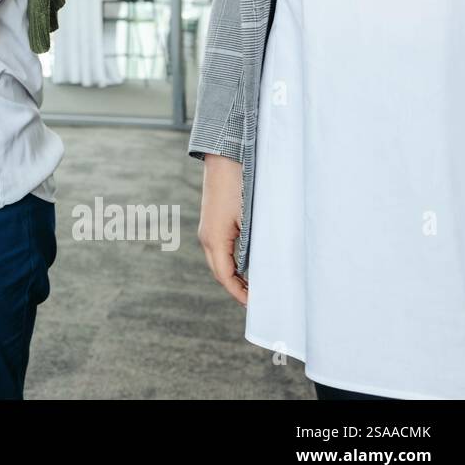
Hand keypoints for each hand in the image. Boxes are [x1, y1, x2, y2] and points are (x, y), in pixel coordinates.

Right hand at [198, 154, 247, 305]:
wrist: (225, 158)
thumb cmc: (239, 186)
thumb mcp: (250, 219)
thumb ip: (251, 246)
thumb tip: (258, 270)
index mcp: (214, 239)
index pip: (224, 277)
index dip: (238, 293)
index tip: (254, 305)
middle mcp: (207, 237)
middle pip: (219, 272)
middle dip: (235, 289)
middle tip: (255, 302)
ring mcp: (207, 230)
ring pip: (219, 262)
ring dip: (233, 277)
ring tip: (252, 288)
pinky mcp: (212, 223)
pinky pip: (220, 250)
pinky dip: (231, 264)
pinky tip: (245, 266)